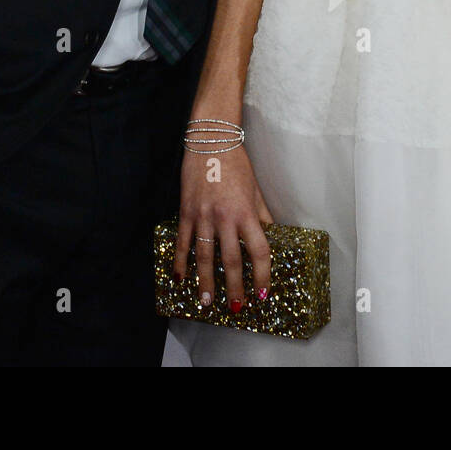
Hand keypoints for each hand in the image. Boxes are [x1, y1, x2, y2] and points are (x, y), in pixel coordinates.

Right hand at [174, 139, 273, 312]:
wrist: (211, 142)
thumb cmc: (237, 164)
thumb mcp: (255, 189)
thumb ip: (262, 214)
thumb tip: (270, 234)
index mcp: (246, 212)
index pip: (259, 250)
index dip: (262, 274)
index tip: (263, 292)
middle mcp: (226, 217)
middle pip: (232, 260)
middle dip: (234, 286)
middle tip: (235, 307)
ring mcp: (204, 216)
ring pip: (205, 256)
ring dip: (206, 282)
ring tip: (206, 302)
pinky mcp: (187, 212)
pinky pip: (183, 242)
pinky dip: (181, 262)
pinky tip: (180, 278)